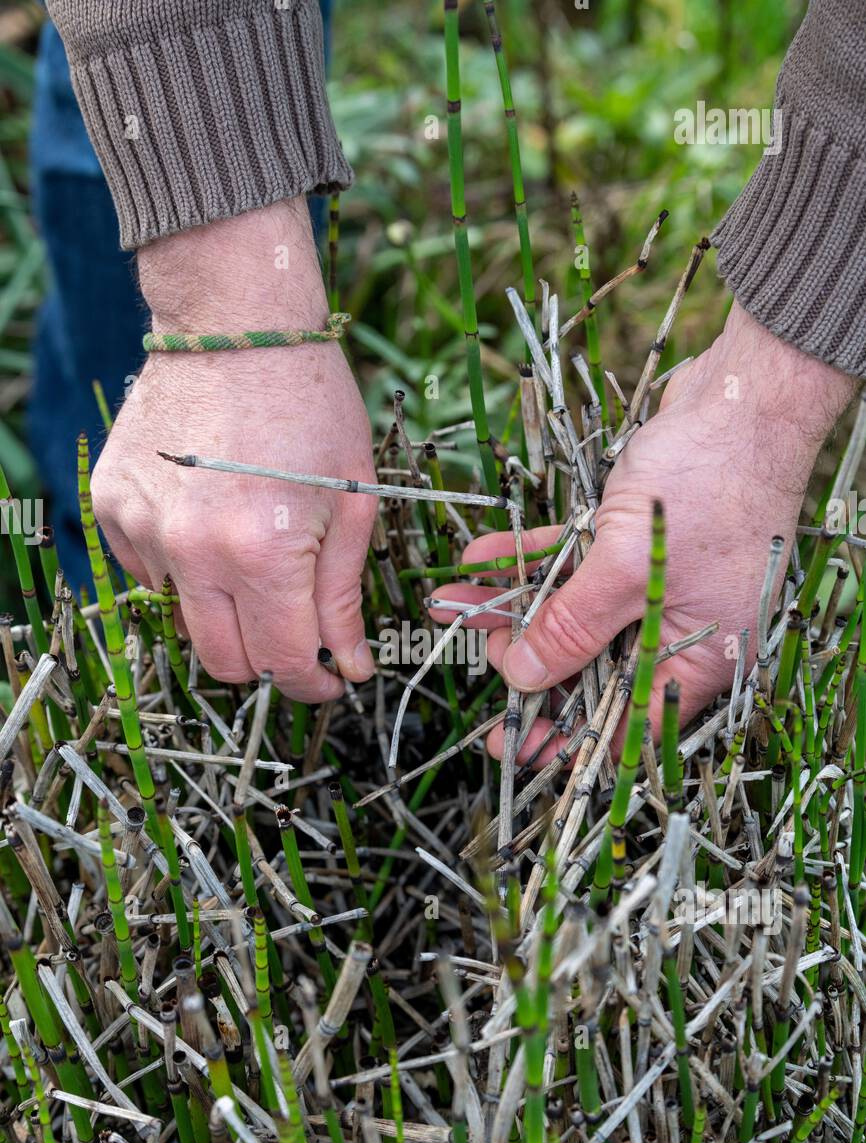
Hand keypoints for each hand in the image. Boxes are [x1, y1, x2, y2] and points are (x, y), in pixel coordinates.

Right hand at [92, 200, 376, 700]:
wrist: (234, 323)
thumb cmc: (311, 403)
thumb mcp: (353, 502)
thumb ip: (343, 595)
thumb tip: (351, 665)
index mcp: (262, 553)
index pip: (283, 663)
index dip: (313, 683)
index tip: (329, 678)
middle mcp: (192, 551)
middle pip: (224, 661)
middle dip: (268, 661)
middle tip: (296, 630)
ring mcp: (143, 527)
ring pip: (185, 617)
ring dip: (225, 607)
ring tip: (254, 547)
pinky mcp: (113, 503)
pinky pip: (149, 570)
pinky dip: (185, 565)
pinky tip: (212, 518)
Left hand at [433, 302, 854, 763]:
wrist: (743, 397)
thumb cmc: (710, 487)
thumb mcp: (629, 569)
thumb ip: (573, 629)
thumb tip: (524, 678)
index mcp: (697, 657)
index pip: (625, 722)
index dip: (565, 739)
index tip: (513, 746)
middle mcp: (676, 628)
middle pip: (590, 668)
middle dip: (527, 663)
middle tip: (480, 658)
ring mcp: (654, 583)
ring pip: (572, 613)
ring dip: (513, 608)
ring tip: (452, 607)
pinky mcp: (632, 540)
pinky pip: (571, 565)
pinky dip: (529, 563)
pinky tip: (480, 562)